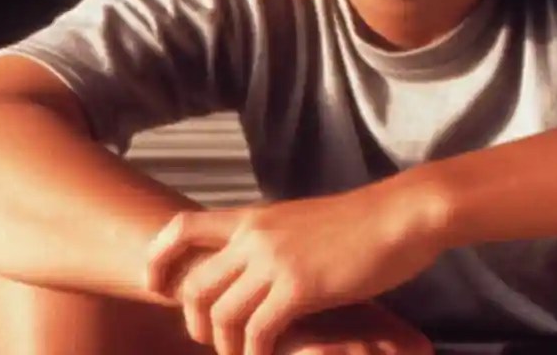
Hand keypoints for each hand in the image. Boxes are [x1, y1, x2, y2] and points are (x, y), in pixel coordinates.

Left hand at [146, 179, 444, 354]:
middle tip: (210, 341)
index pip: (180, 229)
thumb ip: (270, 241)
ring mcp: (274, 261)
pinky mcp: (300, 287)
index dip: (158, 260)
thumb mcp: (300, 223)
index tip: (157, 288)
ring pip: (222, 315)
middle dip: (194, 323)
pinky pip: (258, 332)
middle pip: (194, 286)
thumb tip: (254, 264)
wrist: (400, 215)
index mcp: (252, 218)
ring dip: (227, 347)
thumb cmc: (360, 224)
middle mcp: (254, 237)